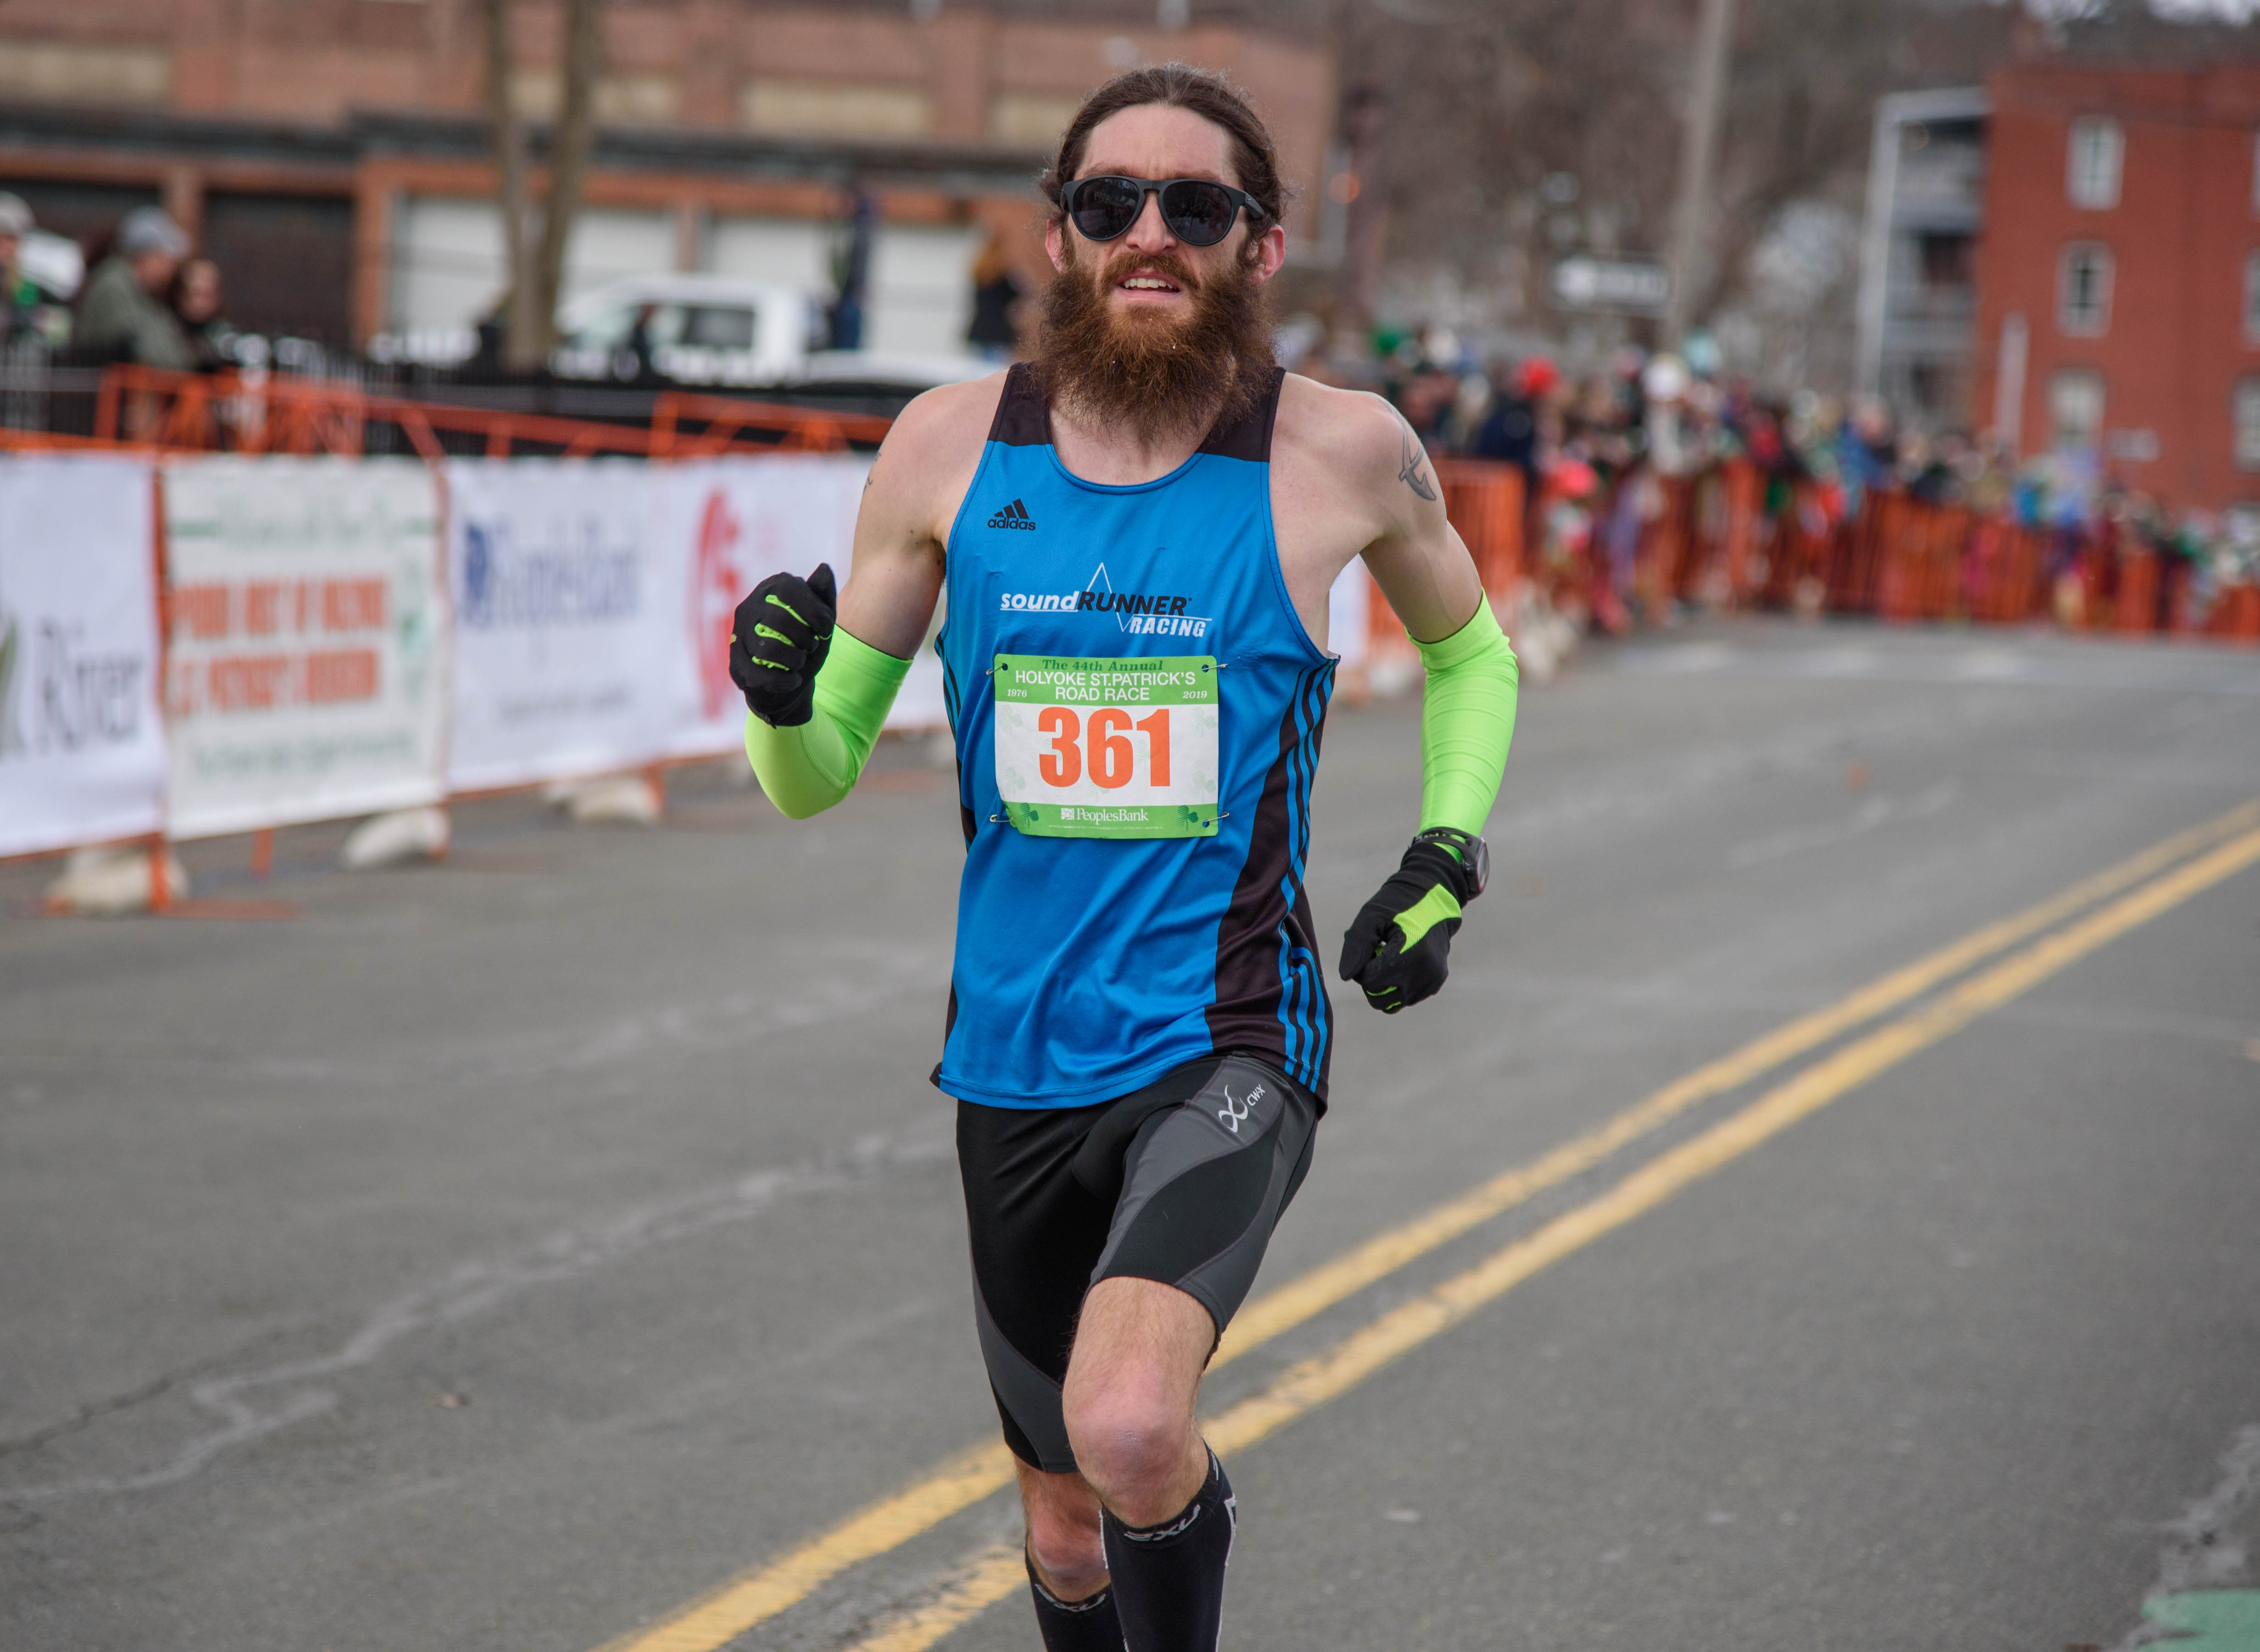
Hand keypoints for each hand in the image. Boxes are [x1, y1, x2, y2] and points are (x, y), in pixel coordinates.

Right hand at [729, 564, 836, 726]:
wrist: (790, 682)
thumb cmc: (807, 644)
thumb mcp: (822, 622)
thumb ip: (824, 596)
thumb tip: (824, 568)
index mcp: (772, 588)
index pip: (790, 589)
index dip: (814, 611)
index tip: (826, 629)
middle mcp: (749, 607)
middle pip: (778, 619)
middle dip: (805, 638)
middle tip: (811, 646)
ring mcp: (737, 635)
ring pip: (766, 648)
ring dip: (794, 660)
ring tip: (800, 662)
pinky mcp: (734, 664)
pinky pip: (759, 675)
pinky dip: (784, 681)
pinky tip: (792, 679)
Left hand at [1337, 839, 1471, 1013]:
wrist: (1435, 899)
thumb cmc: (1398, 904)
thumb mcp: (1371, 916)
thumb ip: (1356, 945)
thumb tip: (1346, 977)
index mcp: (1409, 956)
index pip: (1369, 982)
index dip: (1362, 967)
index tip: (1371, 947)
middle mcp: (1423, 975)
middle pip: (1378, 998)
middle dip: (1371, 980)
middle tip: (1378, 953)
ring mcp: (1431, 982)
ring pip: (1392, 1003)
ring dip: (1384, 985)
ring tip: (1390, 958)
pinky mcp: (1434, 985)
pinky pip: (1406, 998)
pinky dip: (1398, 986)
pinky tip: (1403, 962)